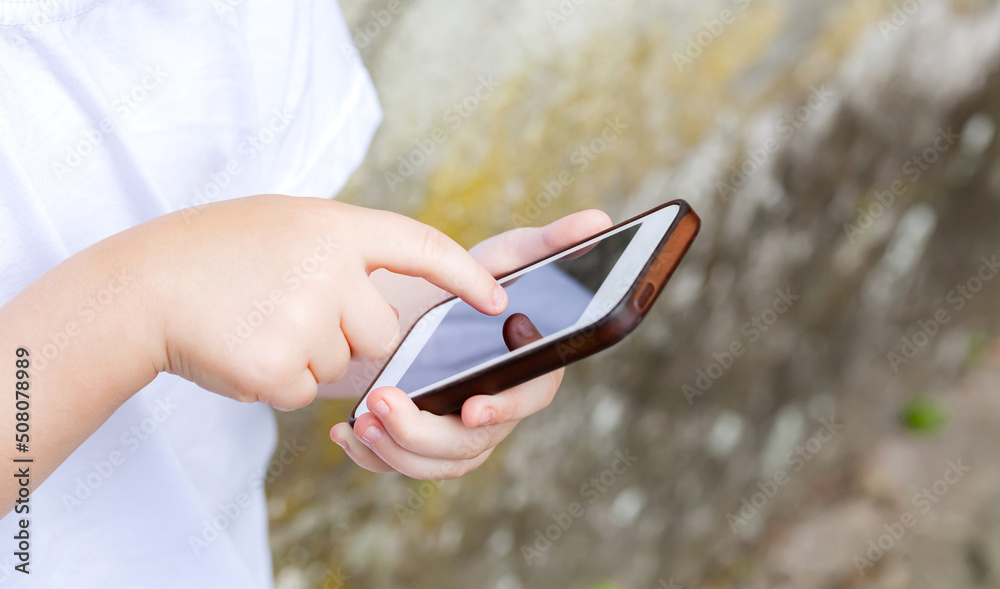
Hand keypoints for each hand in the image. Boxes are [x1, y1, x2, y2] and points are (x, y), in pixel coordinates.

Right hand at [141, 194, 507, 409]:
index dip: (463, 273)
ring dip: (307, 355)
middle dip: (347, 333)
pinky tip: (243, 349)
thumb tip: (384, 291)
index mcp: (335, 227)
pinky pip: (307, 391)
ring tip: (255, 320)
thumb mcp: (284, 224)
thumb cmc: (212, 253)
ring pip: (342, 364)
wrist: (140, 288)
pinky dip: (279, 380)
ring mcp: (307, 320)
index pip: (421, 245)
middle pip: (382, 331)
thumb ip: (341, 249)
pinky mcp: (282, 369)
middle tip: (285, 308)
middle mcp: (331, 271)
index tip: (496, 297)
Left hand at [329, 209, 612, 478]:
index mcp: (523, 368)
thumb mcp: (506, 257)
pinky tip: (346, 433)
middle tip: (382, 399)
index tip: (473, 407)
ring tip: (361, 418)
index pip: (529, 397)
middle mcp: (496, 407)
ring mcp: (459, 431)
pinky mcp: (423, 444)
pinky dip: (374, 457)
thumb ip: (550, 243)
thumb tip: (598, 219)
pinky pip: (404, 466)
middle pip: (473, 443)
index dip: (507, 405)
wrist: (419, 303)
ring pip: (438, 462)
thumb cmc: (471, 281)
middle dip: (425, 431)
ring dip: (397, 449)